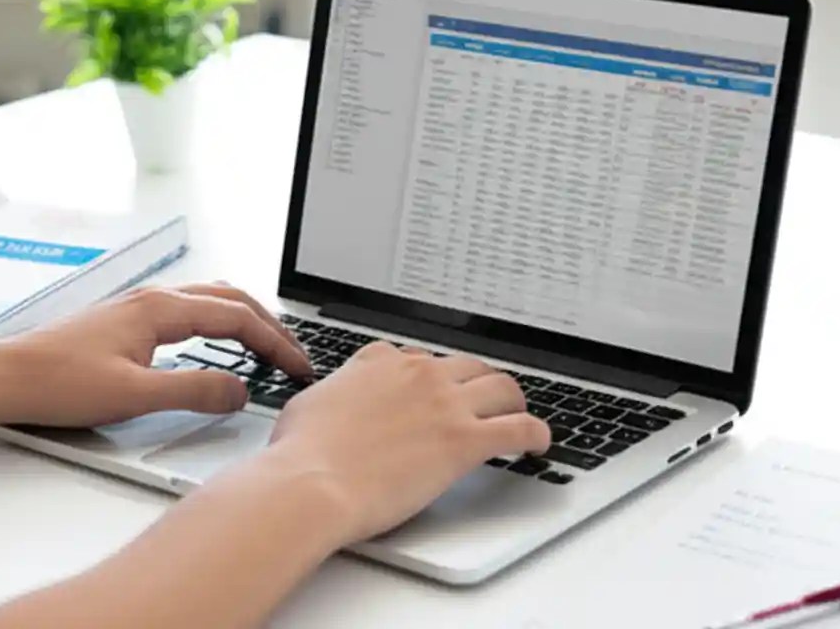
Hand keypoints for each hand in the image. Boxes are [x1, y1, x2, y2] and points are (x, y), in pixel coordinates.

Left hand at [0, 283, 310, 426]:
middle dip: (270, 326)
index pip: (238, 318)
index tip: (299, 367)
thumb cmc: (57, 383)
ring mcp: (141, 308)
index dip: (276, 344)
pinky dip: (220, 324)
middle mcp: (155, 299)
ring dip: (246, 320)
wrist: (3, 377)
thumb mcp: (134, 395)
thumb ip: (194, 391)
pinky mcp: (129, 322)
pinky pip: (191, 312)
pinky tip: (218, 347)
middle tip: (295, 357)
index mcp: (162, 309)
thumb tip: (240, 390)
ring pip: (211, 301)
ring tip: (268, 348)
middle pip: (231, 300)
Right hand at [267, 342, 550, 544]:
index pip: (417, 357)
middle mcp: (418, 374)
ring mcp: (445, 404)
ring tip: (517, 415)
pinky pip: (518, 428)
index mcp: (380, 362)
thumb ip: (334, 394)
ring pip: (502, 386)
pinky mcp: (465, 440)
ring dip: (513, 400)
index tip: (432, 390)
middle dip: (477, 382)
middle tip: (482, 401)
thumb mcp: (308, 404)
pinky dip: (536, 434)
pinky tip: (539, 444)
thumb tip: (332, 401)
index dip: (429, 375)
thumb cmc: (301, 454)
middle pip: (467, 365)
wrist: (312, 483)